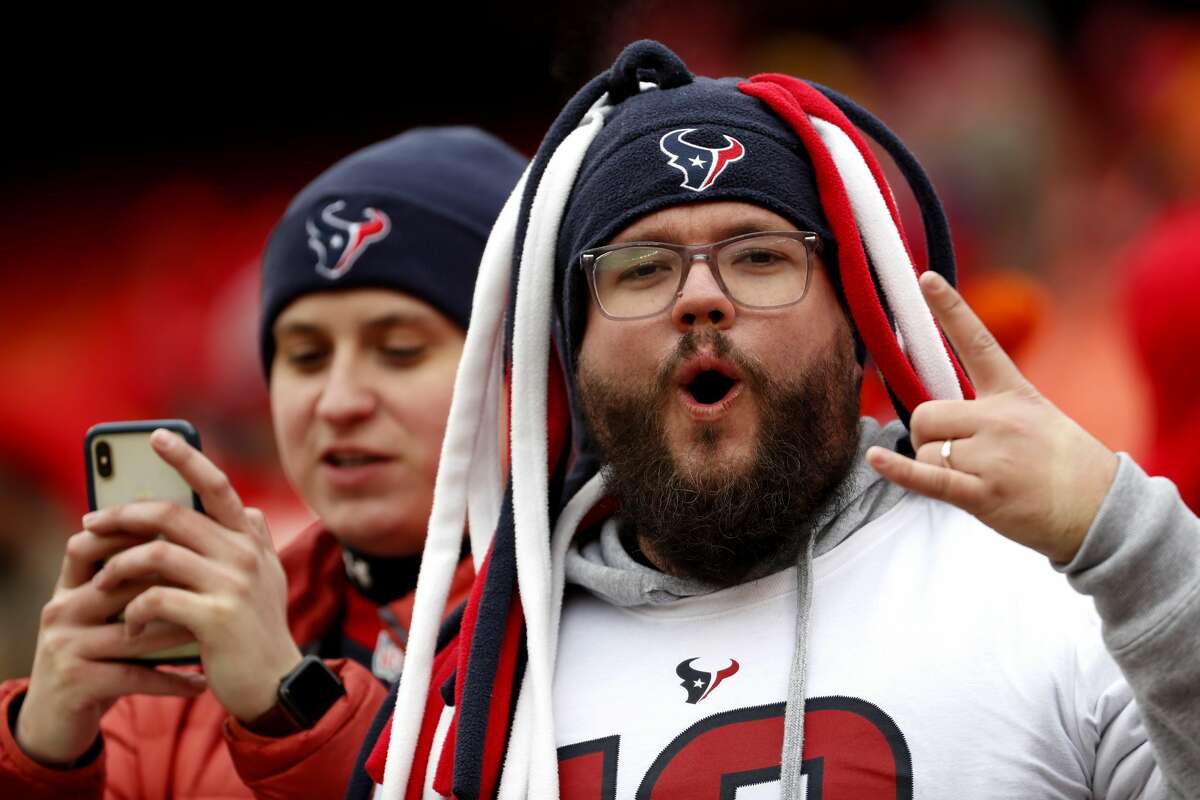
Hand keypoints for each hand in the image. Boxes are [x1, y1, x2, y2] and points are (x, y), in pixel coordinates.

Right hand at [16, 529, 204, 764]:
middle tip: (221, 584)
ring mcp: (63, 646)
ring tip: (220, 630)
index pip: (91, 546)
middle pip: (123, 584)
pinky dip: (171, 680)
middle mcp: (60, 610)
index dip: (130, 533)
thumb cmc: (95, 657)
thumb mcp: (102, 618)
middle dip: (175, 583)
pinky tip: (201, 684)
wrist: (53, 721)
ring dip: (181, 632)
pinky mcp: (73, 683)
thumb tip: (190, 548)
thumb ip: (129, 584)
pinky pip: (134, 676)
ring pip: (135, 629)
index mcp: (68, 587)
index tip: (184, 533)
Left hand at [83, 429, 302, 723]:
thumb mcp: (267, 577)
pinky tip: (129, 622)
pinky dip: (134, 609)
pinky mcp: (216, 617)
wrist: (275, 683)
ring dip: (118, 566)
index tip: (157, 437)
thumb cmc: (259, 630)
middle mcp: (245, 554)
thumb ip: (254, 540)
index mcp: (250, 540)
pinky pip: (157, 598)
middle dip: (123, 515)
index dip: (187, 458)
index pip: (218, 486)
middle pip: (173, 515)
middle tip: (90, 523)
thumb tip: (246, 508)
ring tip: (100, 582)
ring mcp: (233, 584)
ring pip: (158, 554)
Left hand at [867, 272, 1118, 563]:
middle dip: (926, 433)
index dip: (950, 308)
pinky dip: (899, 470)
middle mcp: (1000, 419)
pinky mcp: (983, 494)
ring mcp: (992, 457)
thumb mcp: (1036, 418)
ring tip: (973, 478)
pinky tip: (876, 458)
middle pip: (926, 413)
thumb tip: (934, 414)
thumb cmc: (1064, 465)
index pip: (976, 342)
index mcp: (1014, 394)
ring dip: (933, 465)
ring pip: (925, 449)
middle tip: (950, 451)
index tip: (925, 278)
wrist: (1102, 511)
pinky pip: (928, 477)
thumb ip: (990, 409)